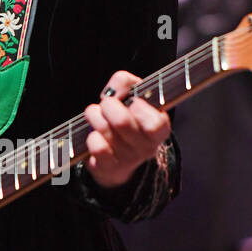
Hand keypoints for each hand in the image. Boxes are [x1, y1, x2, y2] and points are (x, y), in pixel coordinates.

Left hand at [83, 70, 170, 190]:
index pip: (155, 124)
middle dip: (108, 105)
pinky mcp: (108, 168)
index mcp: (159, 130)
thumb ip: (125, 82)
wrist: (117, 158)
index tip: (132, 101)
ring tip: (96, 115)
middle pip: (122, 122)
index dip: (139, 108)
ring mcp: (127, 160)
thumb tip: (114, 89)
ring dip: (95, 116)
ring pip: (104, 130)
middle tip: (107, 103)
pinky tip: (94, 134)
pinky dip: (91, 136)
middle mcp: (146, 147)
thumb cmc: (127, 119)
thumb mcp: (133, 96)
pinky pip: (96, 147)